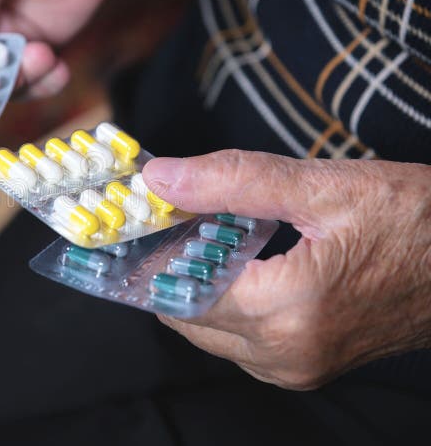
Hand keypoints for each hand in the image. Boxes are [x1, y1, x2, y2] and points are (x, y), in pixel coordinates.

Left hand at [142, 150, 430, 389]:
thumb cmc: (417, 221)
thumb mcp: (324, 186)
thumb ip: (232, 181)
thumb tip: (161, 177)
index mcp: (287, 311)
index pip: (181, 289)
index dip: (155, 251)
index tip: (143, 217)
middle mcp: (286, 354)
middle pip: (186, 316)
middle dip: (170, 269)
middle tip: (170, 219)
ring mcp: (297, 368)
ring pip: (209, 331)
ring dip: (195, 286)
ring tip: (203, 235)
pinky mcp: (306, 366)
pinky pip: (239, 340)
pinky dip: (225, 304)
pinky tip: (235, 262)